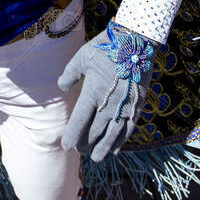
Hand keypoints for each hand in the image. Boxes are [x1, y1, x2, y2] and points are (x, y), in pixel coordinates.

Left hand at [58, 24, 157, 160]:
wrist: (136, 41)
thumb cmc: (106, 47)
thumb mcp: (82, 57)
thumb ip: (69, 74)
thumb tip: (62, 87)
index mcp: (93, 92)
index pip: (80, 121)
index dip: (72, 135)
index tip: (66, 146)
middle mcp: (109, 104)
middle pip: (95, 131)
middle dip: (86, 143)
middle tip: (80, 151)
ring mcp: (125, 106)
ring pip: (113, 134)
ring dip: (103, 148)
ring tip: (97, 158)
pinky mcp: (137, 105)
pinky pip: (129, 128)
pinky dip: (121, 140)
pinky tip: (116, 149)